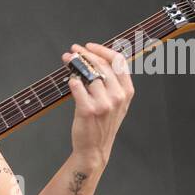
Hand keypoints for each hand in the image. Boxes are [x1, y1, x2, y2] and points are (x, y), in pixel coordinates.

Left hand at [62, 42, 134, 166]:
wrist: (94, 149)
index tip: (88, 46)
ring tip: (67, 61)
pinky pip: (78, 87)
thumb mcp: (115, 103)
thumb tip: (91, 59)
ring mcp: (104, 104)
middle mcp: (118, 96)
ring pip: (89, 74)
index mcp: (127, 91)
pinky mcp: (88, 110)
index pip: (118, 61)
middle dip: (85, 54)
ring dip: (75, 64)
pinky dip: (72, 80)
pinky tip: (69, 78)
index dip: (102, 50)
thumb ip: (110, 83)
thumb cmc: (102, 124)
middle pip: (102, 64)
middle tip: (73, 51)